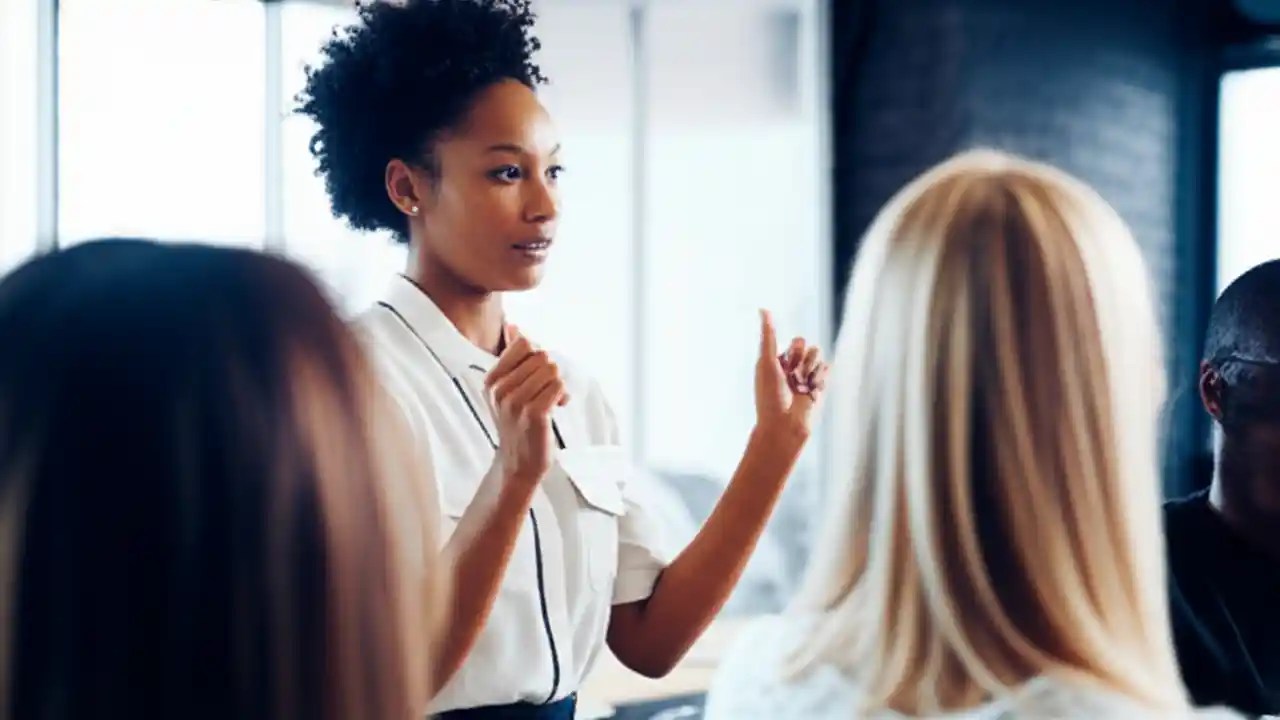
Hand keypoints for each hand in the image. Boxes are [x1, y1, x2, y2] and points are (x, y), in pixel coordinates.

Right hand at [484, 325, 568, 486]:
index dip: (538, 356)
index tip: (536, 376)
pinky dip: (562, 395)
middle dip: (550, 372)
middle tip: (546, 392)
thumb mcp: (507, 389)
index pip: (524, 344)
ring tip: (551, 401)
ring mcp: (515, 402)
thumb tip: (513, 326)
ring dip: (557, 385)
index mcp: (492, 380)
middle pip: (542, 356)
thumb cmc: (517, 424)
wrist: (520, 464)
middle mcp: (500, 389)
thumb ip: (511, 357)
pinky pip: (558, 386)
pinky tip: (557, 407)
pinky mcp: (534, 414)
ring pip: (552, 370)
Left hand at [754, 309, 828, 438]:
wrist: (784, 424)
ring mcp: (804, 377)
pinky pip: (825, 369)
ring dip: (811, 367)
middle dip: (802, 356)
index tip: (784, 364)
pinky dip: (819, 378)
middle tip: (794, 373)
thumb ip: (768, 334)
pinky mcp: (817, 387)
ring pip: (817, 355)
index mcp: (776, 360)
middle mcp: (791, 367)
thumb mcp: (767, 360)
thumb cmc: (770, 394)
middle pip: (805, 345)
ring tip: (802, 383)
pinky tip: (811, 390)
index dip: (791, 351)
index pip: (792, 343)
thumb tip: (763, 309)